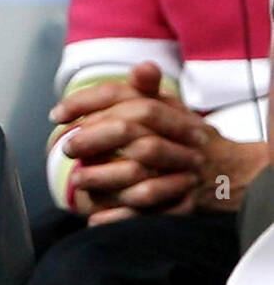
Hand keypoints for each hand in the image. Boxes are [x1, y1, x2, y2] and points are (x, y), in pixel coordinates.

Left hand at [50, 62, 199, 223]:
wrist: (226, 172)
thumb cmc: (182, 134)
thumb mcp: (168, 106)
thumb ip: (146, 89)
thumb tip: (144, 66)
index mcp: (170, 111)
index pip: (126, 98)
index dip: (87, 103)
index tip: (57, 114)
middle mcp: (178, 140)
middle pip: (130, 133)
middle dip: (92, 139)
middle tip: (65, 147)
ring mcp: (182, 172)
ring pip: (139, 172)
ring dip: (102, 177)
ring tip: (76, 180)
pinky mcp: (182, 202)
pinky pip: (150, 211)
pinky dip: (120, 215)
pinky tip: (95, 217)